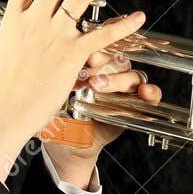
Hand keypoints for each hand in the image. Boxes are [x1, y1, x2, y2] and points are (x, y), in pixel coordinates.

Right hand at [0, 0, 144, 173]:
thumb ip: (16, 35)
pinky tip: (138, 18)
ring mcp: (54, 37)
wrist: (2, 112)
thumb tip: (22, 33)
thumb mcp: (3, 50)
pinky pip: (104, 34)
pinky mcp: (71, 56)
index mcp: (13, 18)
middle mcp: (34, 22)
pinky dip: (125, 24)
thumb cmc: (0, 90)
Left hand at [42, 48, 163, 186]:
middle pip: (118, 59)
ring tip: (100, 89)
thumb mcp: (49, 98)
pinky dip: (151, 92)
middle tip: (89, 76)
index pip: (99, 47)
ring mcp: (122, 90)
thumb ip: (49, 81)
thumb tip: (40, 61)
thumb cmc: (56, 119)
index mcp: (88, 66)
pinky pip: (150, 96)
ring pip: (132, 75)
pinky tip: (146, 93)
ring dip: (120, 80)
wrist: (66, 146)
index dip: (97, 47)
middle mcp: (108, 75)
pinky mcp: (134, 107)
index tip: (87, 56)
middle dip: (105, 65)